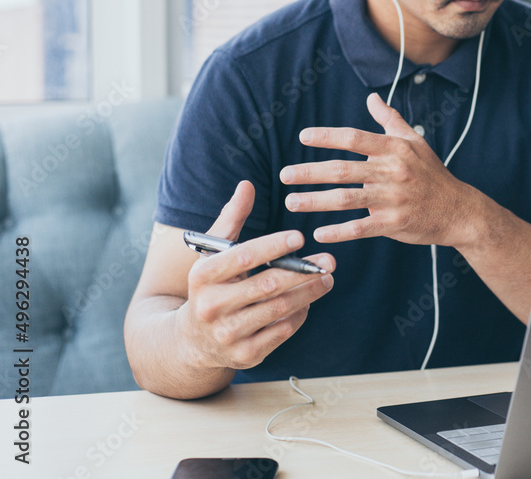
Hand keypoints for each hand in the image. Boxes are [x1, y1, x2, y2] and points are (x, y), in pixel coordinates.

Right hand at [180, 181, 335, 370]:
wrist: (191, 341)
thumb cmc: (211, 286)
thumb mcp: (213, 254)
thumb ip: (231, 219)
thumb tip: (247, 185)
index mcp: (202, 277)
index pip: (241, 258)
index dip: (272, 246)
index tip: (300, 237)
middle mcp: (210, 307)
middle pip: (267, 286)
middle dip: (302, 272)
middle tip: (328, 260)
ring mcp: (227, 335)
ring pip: (279, 310)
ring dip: (309, 293)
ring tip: (327, 278)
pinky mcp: (245, 356)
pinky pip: (282, 332)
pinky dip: (300, 315)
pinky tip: (309, 301)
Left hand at [280, 93, 479, 246]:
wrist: (460, 210)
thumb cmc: (433, 174)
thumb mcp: (416, 142)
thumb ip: (390, 119)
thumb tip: (372, 97)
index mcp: (395, 149)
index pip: (355, 138)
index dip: (327, 136)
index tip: (303, 137)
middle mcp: (393, 171)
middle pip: (343, 170)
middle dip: (310, 172)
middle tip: (285, 174)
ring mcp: (394, 198)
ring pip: (347, 199)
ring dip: (316, 201)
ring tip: (292, 202)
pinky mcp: (395, 224)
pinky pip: (361, 227)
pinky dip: (339, 231)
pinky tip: (319, 233)